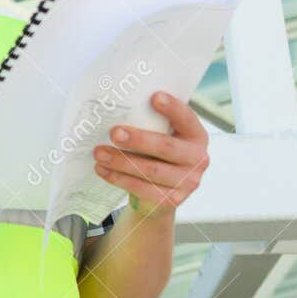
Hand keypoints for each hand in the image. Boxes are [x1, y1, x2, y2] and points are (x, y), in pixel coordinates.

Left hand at [92, 91, 210, 219]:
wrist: (160, 194)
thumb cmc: (157, 155)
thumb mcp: (162, 136)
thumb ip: (152, 122)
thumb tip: (119, 103)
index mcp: (196, 136)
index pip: (187, 119)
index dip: (173, 108)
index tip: (154, 97)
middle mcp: (198, 159)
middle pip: (166, 147)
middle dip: (138, 139)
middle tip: (114, 132)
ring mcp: (187, 182)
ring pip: (150, 170)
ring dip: (121, 161)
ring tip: (99, 152)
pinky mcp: (171, 200)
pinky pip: (141, 188)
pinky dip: (118, 178)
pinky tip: (102, 169)